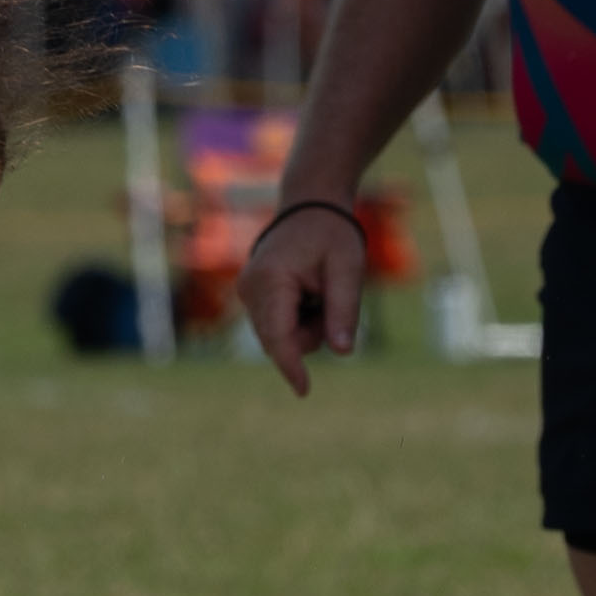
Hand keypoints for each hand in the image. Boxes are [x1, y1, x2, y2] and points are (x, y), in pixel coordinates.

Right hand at [239, 202, 365, 394]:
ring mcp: (247, 292)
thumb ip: (344, 311)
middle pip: (280, 339)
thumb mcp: (348, 268)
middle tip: (332, 296)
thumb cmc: (332, 234)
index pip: (278, 335)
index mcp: (270, 281)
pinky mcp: (252, 295)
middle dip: (312, 332)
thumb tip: (342, 352)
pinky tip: (310, 292)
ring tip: (322, 291)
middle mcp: (250, 289)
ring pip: (279, 335)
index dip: (291, 366)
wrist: (310, 205)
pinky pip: (277, 325)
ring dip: (307, 325)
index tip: (304, 391)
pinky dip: (299, 319)